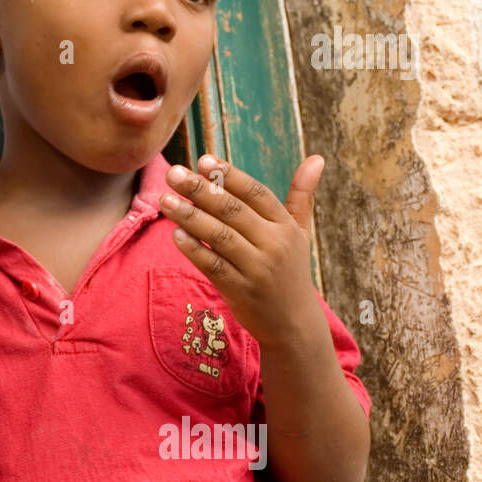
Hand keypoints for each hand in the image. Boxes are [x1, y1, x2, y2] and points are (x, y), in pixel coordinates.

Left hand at [158, 153, 326, 346]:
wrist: (294, 323)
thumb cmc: (290, 270)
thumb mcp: (300, 232)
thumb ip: (301, 195)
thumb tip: (316, 158)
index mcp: (285, 226)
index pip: (256, 193)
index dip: (229, 175)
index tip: (203, 160)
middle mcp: (274, 245)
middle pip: (233, 211)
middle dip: (200, 190)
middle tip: (173, 173)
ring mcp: (256, 269)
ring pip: (219, 236)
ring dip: (189, 216)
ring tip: (165, 200)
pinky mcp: (240, 290)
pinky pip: (213, 266)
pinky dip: (194, 250)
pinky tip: (176, 234)